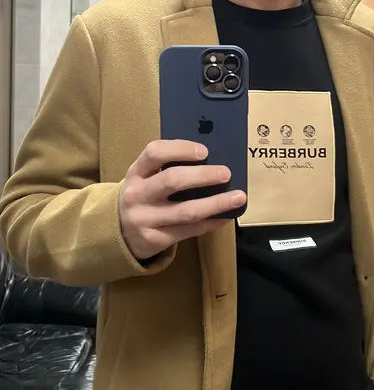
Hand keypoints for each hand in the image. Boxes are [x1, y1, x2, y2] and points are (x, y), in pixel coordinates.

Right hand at [119, 139, 246, 260]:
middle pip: (172, 180)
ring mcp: (145, 219)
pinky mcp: (155, 240)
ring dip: (216, 203)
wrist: (118, 232)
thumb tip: (212, 160)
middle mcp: (137, 194)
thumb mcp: (145, 178)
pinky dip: (211, 222)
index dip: (181, 149)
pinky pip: (189, 231)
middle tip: (226, 173)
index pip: (155, 152)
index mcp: (135, 172)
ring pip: (186, 210)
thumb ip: (167, 167)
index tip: (204, 151)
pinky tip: (226, 216)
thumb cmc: (143, 196)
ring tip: (238, 197)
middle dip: (203, 176)